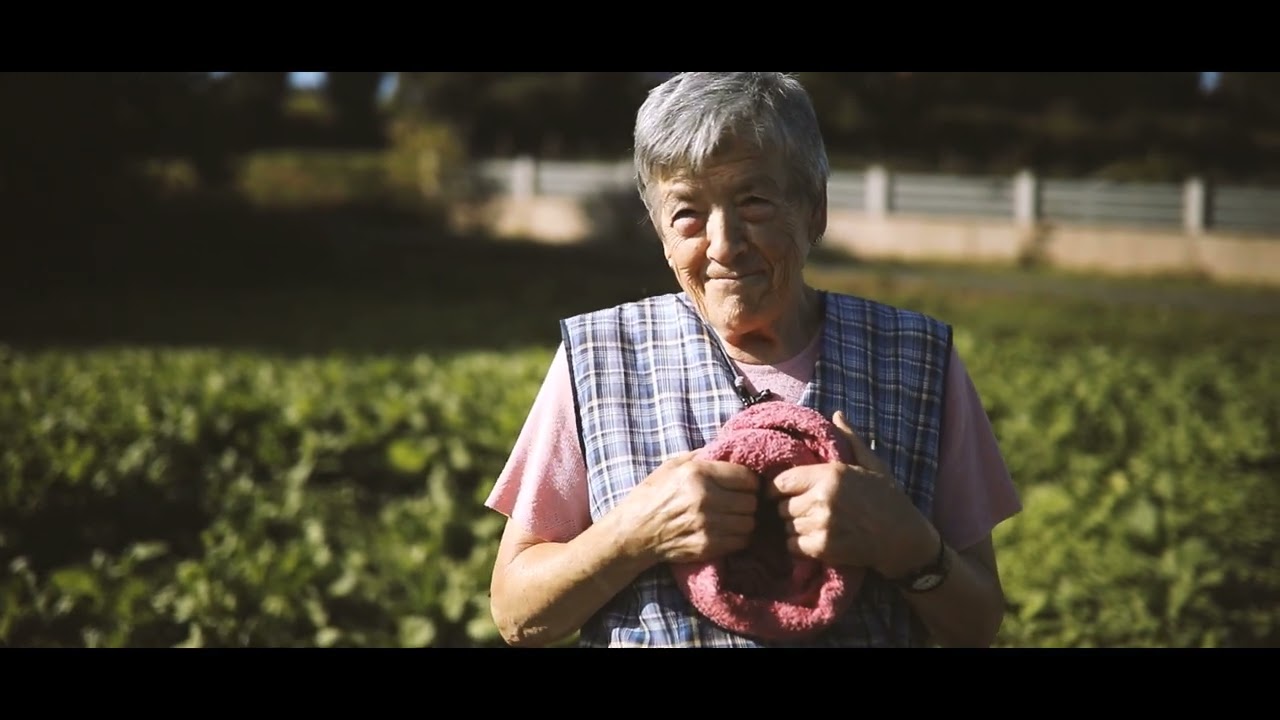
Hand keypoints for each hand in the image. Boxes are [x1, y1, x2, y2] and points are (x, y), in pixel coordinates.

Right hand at [617, 450, 759, 564]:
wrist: (633, 533)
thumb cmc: (652, 496)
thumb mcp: (672, 466)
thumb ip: (702, 456)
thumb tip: (729, 450)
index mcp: (697, 473)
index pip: (747, 477)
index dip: (748, 480)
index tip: (742, 484)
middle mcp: (704, 498)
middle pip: (751, 500)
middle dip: (748, 500)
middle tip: (737, 501)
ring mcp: (707, 525)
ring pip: (750, 522)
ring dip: (744, 519)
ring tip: (732, 516)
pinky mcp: (707, 546)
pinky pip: (741, 540)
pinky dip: (738, 536)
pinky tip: (726, 531)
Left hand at [767, 411, 937, 576]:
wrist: (904, 539)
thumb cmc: (888, 499)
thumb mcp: (872, 465)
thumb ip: (850, 440)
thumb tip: (837, 414)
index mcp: (831, 474)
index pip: (782, 481)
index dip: (779, 488)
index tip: (786, 492)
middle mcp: (823, 497)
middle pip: (782, 506)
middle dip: (789, 508)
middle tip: (804, 510)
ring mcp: (822, 524)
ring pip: (787, 527)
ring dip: (794, 527)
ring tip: (811, 525)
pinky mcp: (824, 548)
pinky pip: (793, 546)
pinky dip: (799, 545)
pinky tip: (814, 540)